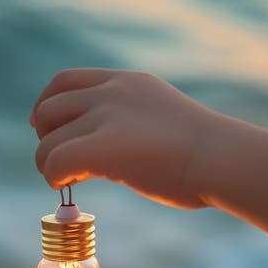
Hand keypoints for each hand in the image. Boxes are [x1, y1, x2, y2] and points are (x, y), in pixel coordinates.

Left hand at [31, 68, 213, 208]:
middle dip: (46, 137)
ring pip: (48, 141)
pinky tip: (69, 186)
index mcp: (126, 82)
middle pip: (50, 108)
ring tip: (68, 180)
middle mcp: (112, 92)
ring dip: (48, 164)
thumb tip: (108, 145)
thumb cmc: (202, 152)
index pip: (65, 80)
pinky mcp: (104, 147)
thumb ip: (131, 119)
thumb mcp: (161, 116)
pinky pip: (56, 161)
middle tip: (60, 162)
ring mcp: (108, 117)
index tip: (45, 128)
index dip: (46, 105)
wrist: (223, 158)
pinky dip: (54, 177)